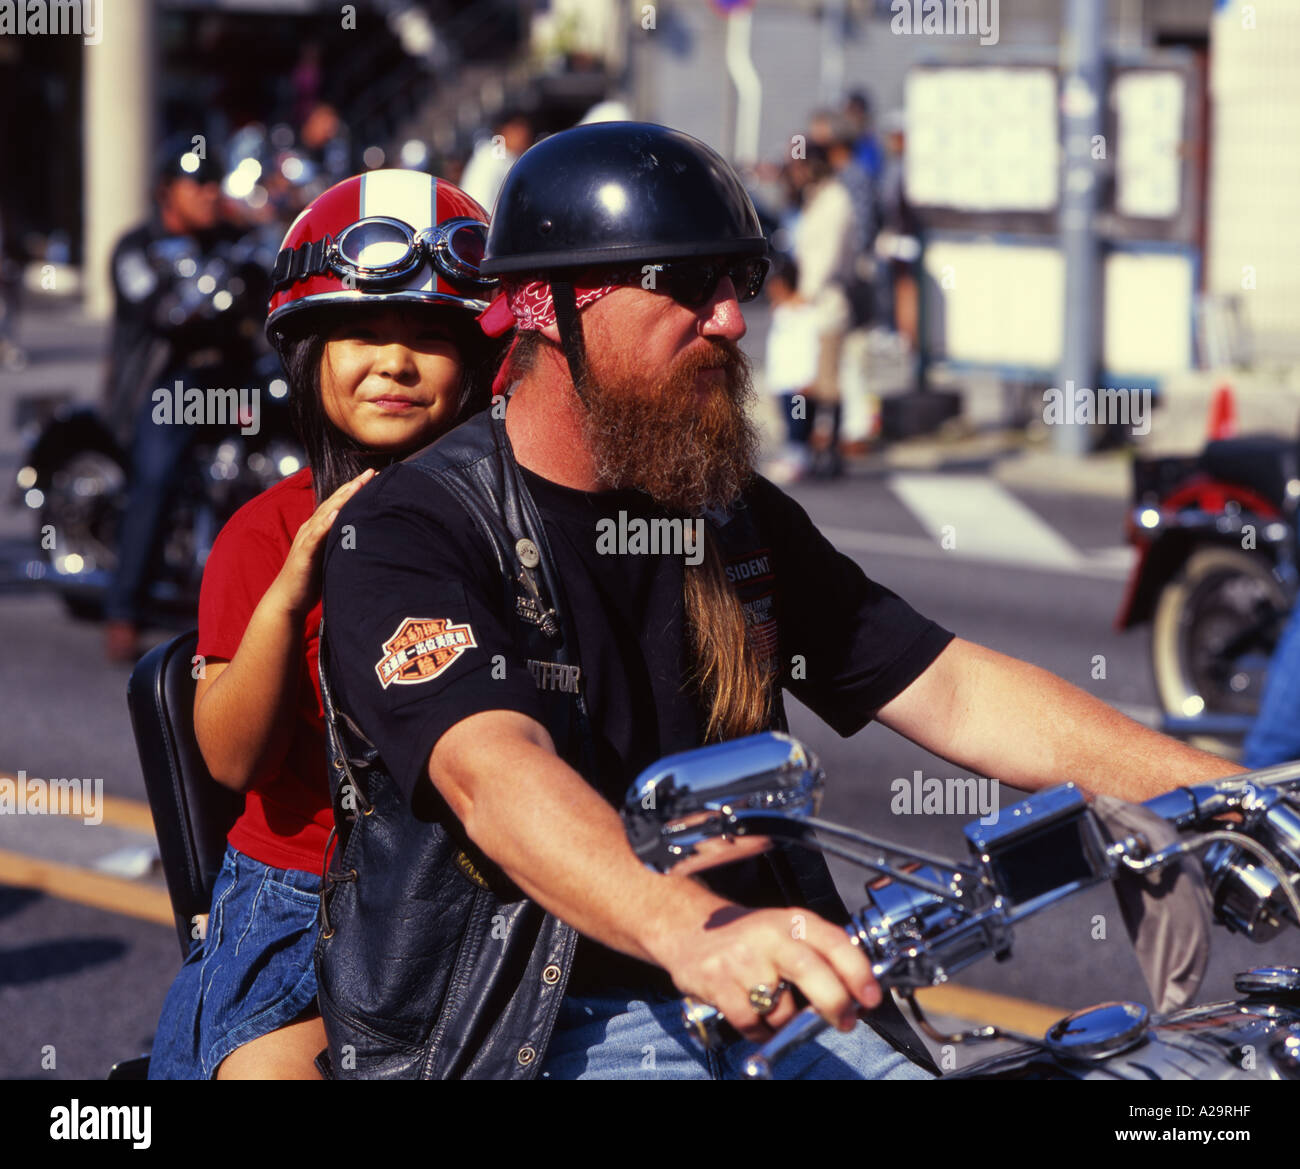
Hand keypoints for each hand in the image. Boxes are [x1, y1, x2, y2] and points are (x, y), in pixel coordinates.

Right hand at [269, 468, 374, 616]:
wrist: (288, 600)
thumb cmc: (312, 579)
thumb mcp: (333, 556)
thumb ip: (345, 544)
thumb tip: (370, 538)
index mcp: (320, 528)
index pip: (340, 504)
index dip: (355, 489)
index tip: (374, 476)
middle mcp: (312, 528)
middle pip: (335, 502)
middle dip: (353, 486)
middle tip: (371, 472)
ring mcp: (307, 539)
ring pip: (326, 513)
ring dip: (342, 498)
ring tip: (358, 484)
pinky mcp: (303, 553)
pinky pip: (315, 535)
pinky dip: (325, 523)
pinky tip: (336, 513)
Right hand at [651, 904, 880, 1041]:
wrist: (689, 929)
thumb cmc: (747, 937)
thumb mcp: (785, 932)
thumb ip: (820, 957)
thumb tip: (857, 997)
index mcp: (792, 921)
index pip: (834, 942)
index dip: (858, 972)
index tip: (871, 997)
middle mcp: (768, 936)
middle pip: (811, 971)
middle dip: (834, 1003)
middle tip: (843, 1021)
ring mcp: (741, 960)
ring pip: (781, 1008)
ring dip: (787, 1021)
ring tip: (777, 1007)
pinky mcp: (718, 984)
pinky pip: (752, 1023)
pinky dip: (760, 1030)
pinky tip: (755, 1014)